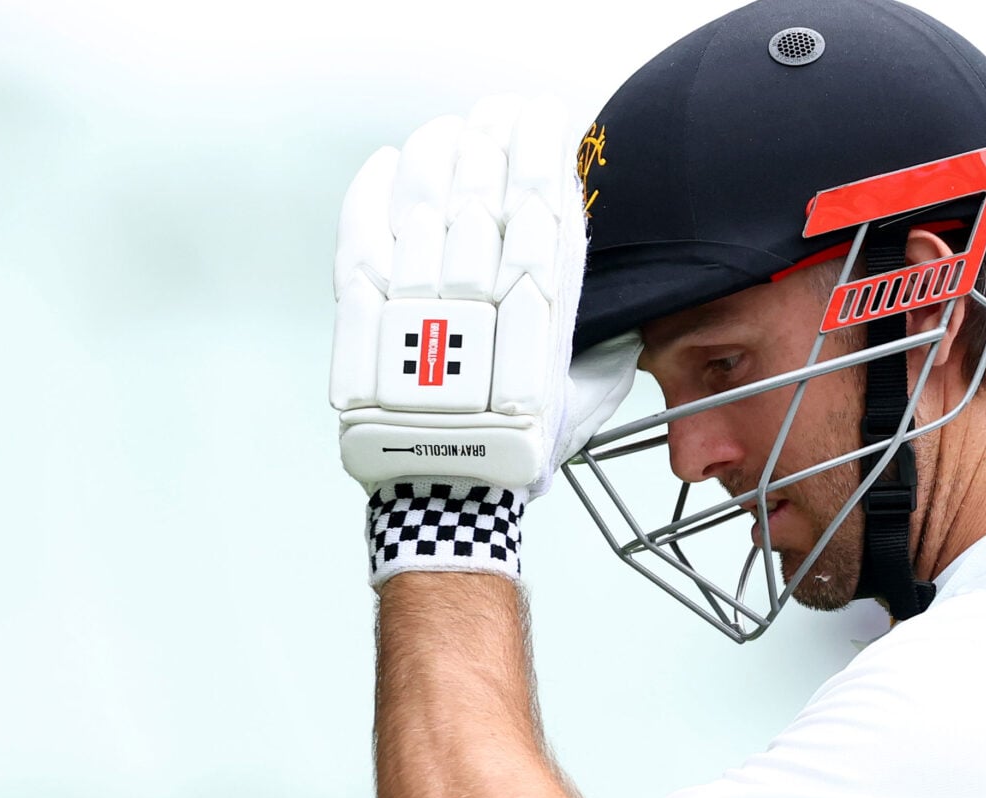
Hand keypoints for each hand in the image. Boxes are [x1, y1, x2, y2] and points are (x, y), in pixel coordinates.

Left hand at [329, 96, 637, 583]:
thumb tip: (621, 308)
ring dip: (439, 157)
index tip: (542, 118)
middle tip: (499, 112)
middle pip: (485, 197)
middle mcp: (479, 306)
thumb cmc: (518, 453)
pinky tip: (388, 165)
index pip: (544, 212)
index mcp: (539, 320)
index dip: (542, 154)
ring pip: (426, 208)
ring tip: (451, 130)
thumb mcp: (584, 401)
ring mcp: (416, 308)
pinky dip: (371, 198)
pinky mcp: (366, 318)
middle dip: (494, 141)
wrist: (449, 497)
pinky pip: (364, 240)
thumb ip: (604, 346)